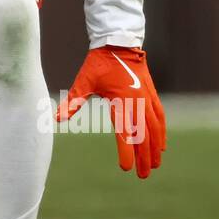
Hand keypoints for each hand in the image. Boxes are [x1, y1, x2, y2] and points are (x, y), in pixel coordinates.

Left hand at [56, 46, 165, 178]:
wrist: (118, 43)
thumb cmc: (99, 63)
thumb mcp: (84, 81)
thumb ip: (73, 101)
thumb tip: (57, 118)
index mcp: (120, 101)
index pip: (125, 133)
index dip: (127, 152)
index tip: (126, 168)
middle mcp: (137, 102)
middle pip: (144, 135)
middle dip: (144, 157)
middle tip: (142, 176)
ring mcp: (147, 98)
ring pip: (155, 129)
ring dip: (155, 148)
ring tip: (155, 165)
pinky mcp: (152, 94)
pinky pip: (160, 118)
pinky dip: (162, 133)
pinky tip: (162, 145)